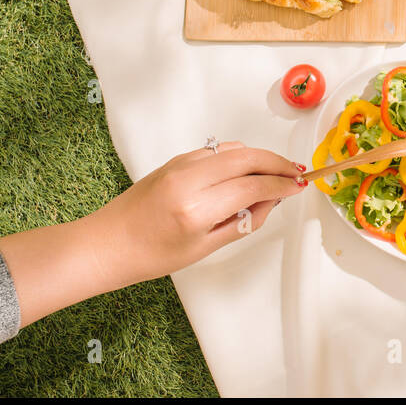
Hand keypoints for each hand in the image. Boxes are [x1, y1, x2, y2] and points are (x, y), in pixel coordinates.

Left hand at [82, 142, 308, 287]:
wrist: (107, 244)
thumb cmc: (150, 256)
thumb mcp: (204, 248)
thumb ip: (243, 222)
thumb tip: (271, 202)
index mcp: (195, 209)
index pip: (252, 186)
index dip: (281, 185)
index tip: (298, 186)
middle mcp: (188, 179)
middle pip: (247, 157)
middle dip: (277, 162)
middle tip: (295, 173)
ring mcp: (180, 165)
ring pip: (233, 148)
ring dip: (259, 157)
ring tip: (275, 174)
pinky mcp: (175, 160)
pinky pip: (216, 151)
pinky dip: (238, 156)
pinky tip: (246, 172)